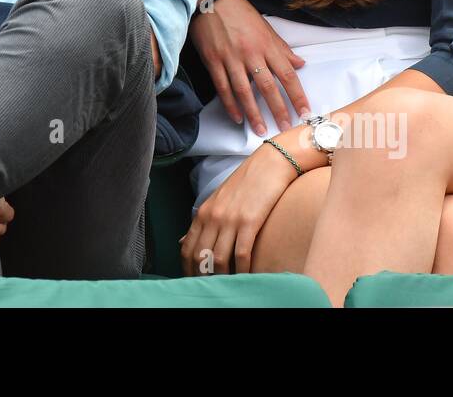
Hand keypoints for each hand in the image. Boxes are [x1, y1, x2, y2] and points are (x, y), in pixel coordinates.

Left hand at [181, 143, 297, 274]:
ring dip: (223, 277)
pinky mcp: (249, 221)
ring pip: (219, 259)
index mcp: (203, 212)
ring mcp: (230, 219)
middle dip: (204, 277)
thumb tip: (183, 242)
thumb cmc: (247, 183)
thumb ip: (203, 222)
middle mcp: (213, 217)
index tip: (193, 282)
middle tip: (210, 289)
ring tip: (228, 287)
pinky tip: (247, 276)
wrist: (270, 163)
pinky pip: (241, 254)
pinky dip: (243, 270)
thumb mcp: (219, 201)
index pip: (187, 248)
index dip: (188, 269)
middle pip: (200, 257)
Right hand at [188, 0, 309, 135]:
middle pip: (267, 86)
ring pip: (244, 91)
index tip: (305, 112)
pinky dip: (230, 104)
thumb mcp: (266, 27)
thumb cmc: (240, 12)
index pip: (287, 74)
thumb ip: (282, 49)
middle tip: (285, 128)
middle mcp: (251, 53)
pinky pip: (223, 87)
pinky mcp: (213, 60)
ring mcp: (230, 58)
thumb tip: (300, 64)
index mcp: (267, 44)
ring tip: (261, 130)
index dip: (297, 95)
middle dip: (278, 109)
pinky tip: (237, 117)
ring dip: (253, 113)